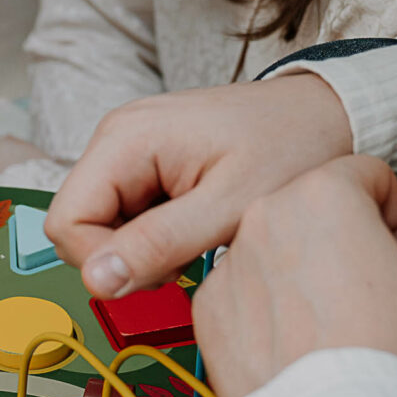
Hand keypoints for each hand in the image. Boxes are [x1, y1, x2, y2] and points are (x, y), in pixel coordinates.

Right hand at [48, 73, 353, 297]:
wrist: (331, 114)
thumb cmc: (292, 149)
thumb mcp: (230, 207)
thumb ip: (160, 244)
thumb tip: (96, 282)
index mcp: (126, 139)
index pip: (66, 222)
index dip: (100, 263)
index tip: (159, 274)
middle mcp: (117, 137)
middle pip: (79, 224)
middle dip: (125, 257)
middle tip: (187, 258)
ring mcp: (131, 147)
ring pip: (103, 224)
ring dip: (143, 249)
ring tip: (200, 239)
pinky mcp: (149, 161)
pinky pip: (128, 213)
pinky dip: (156, 235)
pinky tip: (198, 229)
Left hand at [193, 158, 396, 396]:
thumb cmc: (387, 348)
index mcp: (324, 192)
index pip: (367, 174)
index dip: (391, 213)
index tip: (394, 252)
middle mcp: (265, 213)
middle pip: (317, 203)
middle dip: (343, 232)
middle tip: (366, 288)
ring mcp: (229, 258)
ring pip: (277, 242)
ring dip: (301, 263)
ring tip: (330, 316)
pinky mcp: (208, 302)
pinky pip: (244, 283)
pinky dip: (266, 300)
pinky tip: (294, 335)